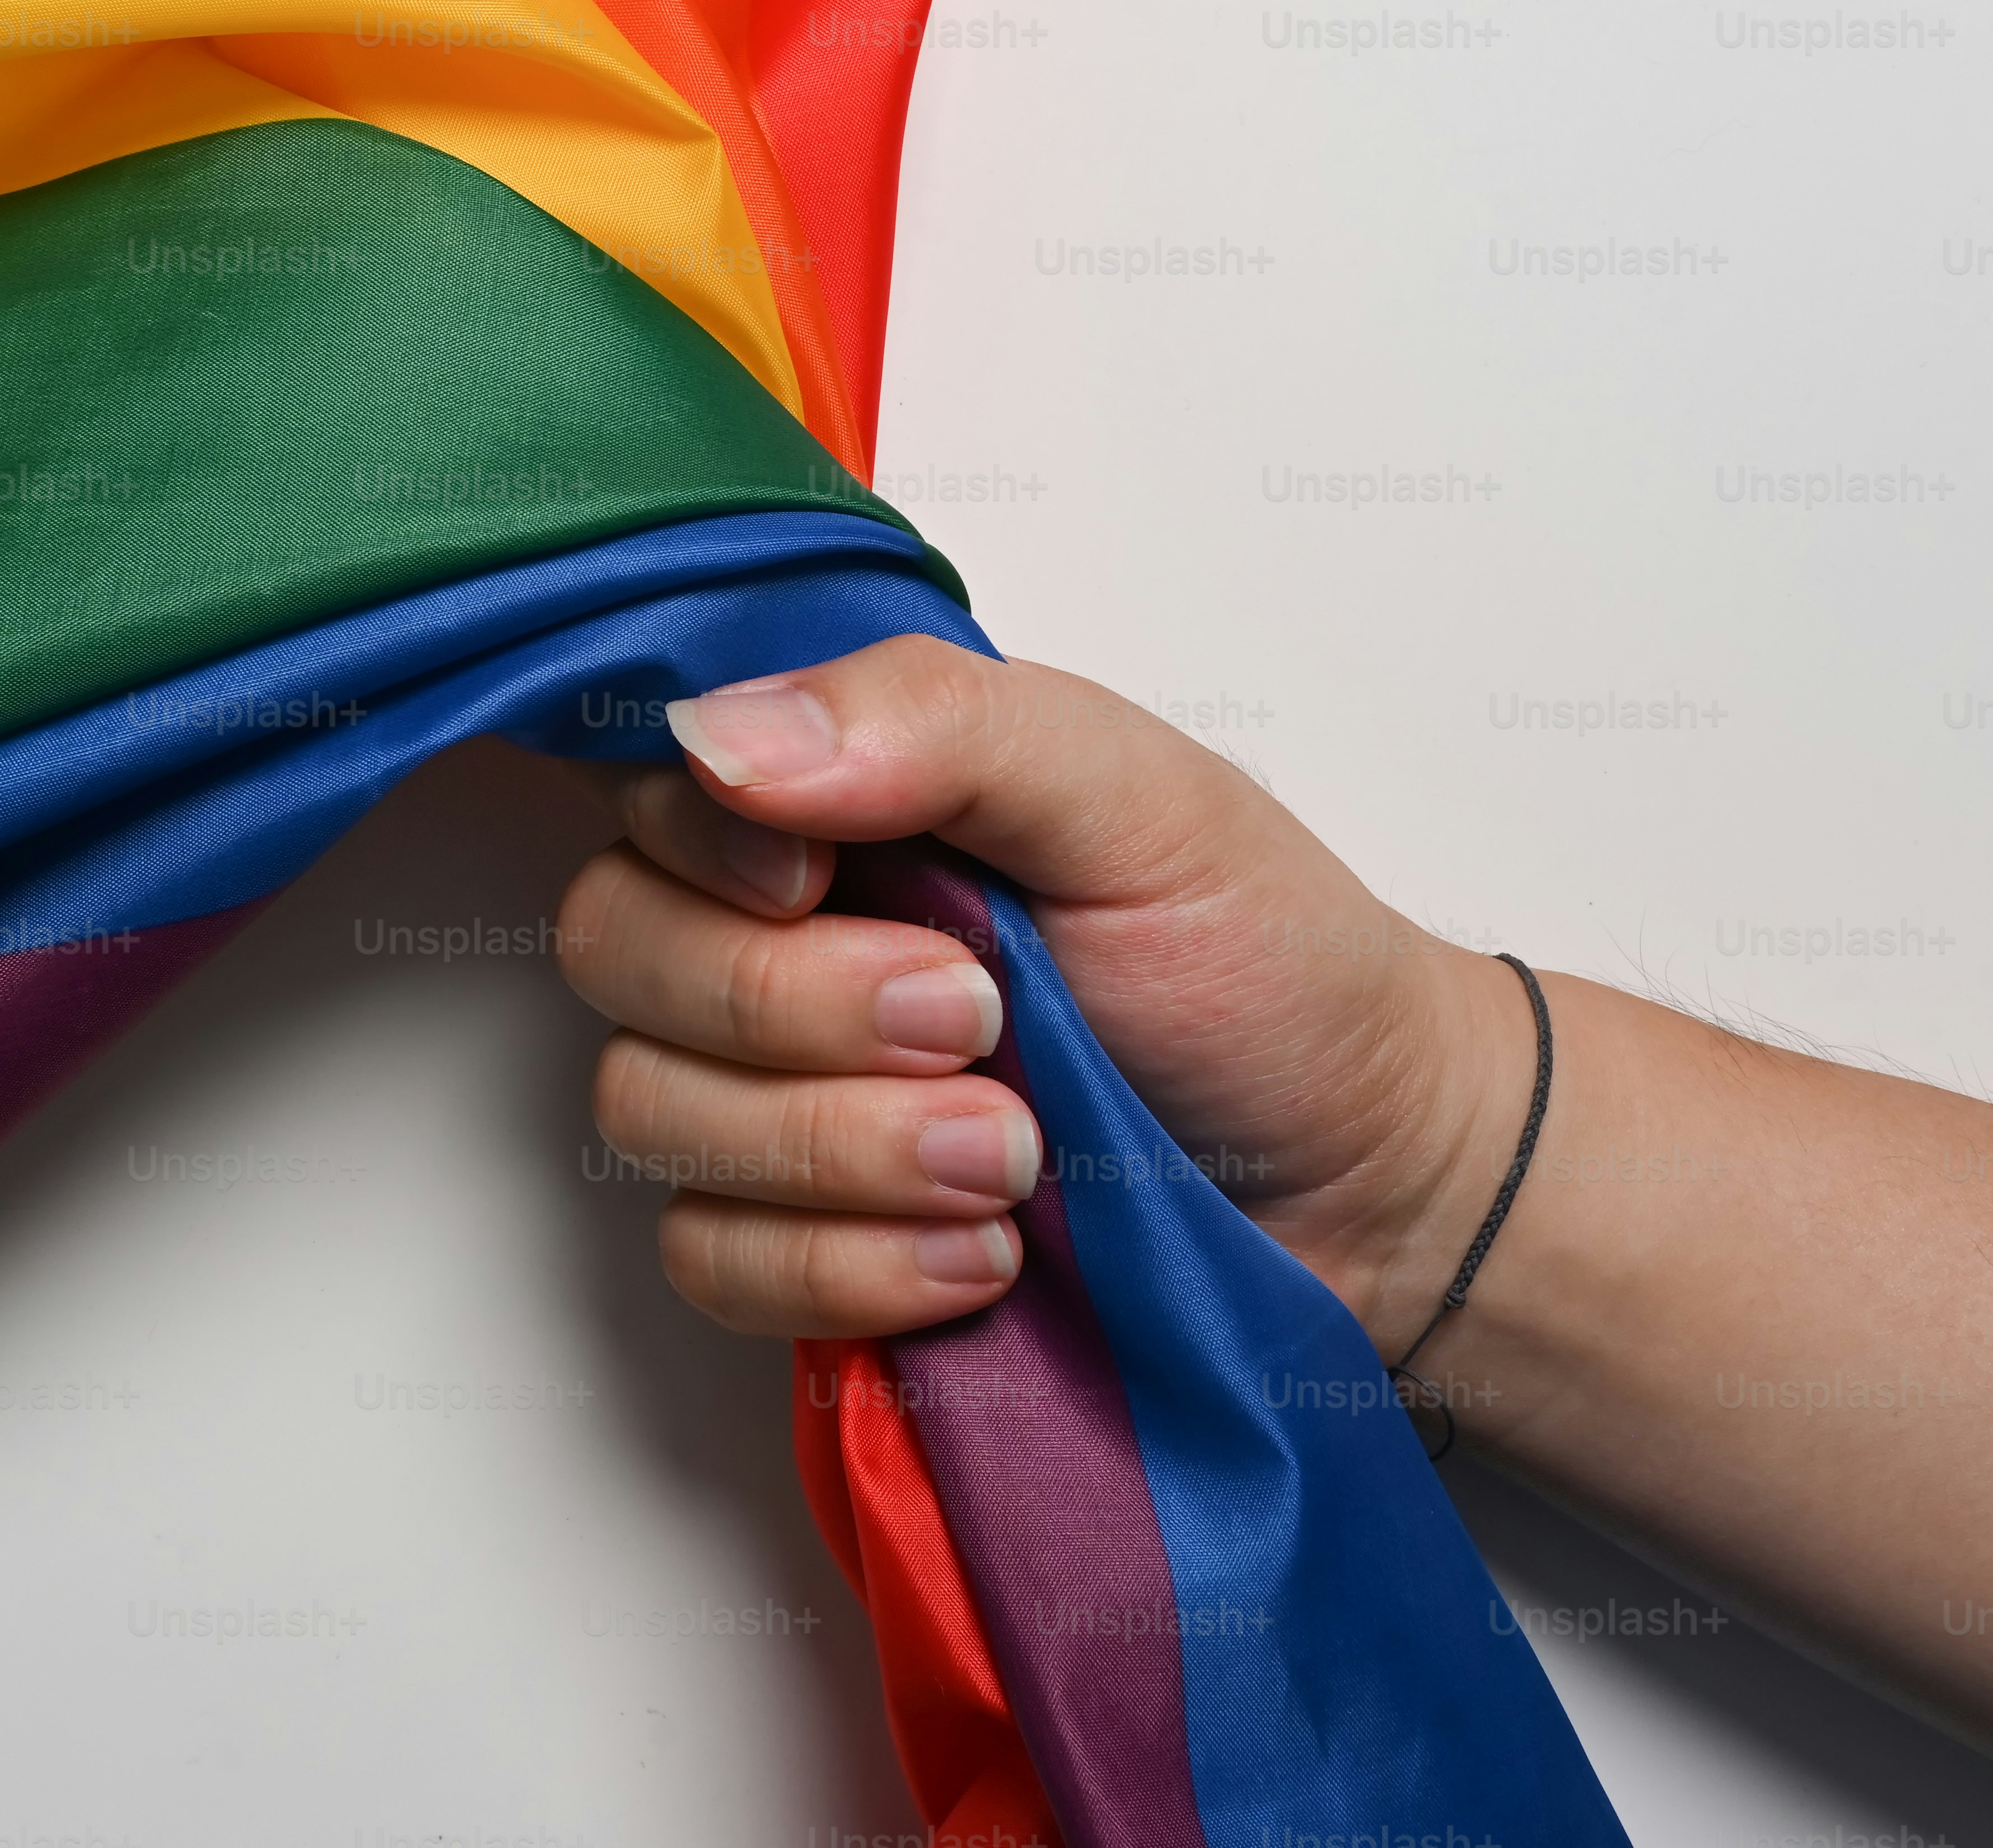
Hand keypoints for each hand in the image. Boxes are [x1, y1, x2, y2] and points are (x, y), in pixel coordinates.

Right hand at [553, 634, 1533, 1352]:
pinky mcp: (798, 1245)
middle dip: (796, 1009)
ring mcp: (771, 1098)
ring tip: (1021, 1166)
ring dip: (843, 1152)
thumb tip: (721, 735)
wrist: (1375, 1184)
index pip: (644, 783)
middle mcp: (770, 930)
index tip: (827, 877)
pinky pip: (708, 1260)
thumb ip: (935, 722)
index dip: (702, 843)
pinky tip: (985, 1258)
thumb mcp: (1140, 795)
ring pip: (651, 1113)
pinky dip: (847, 1271)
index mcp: (831, 793)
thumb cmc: (1266, 966)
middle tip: (984, 1023)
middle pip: (617, 950)